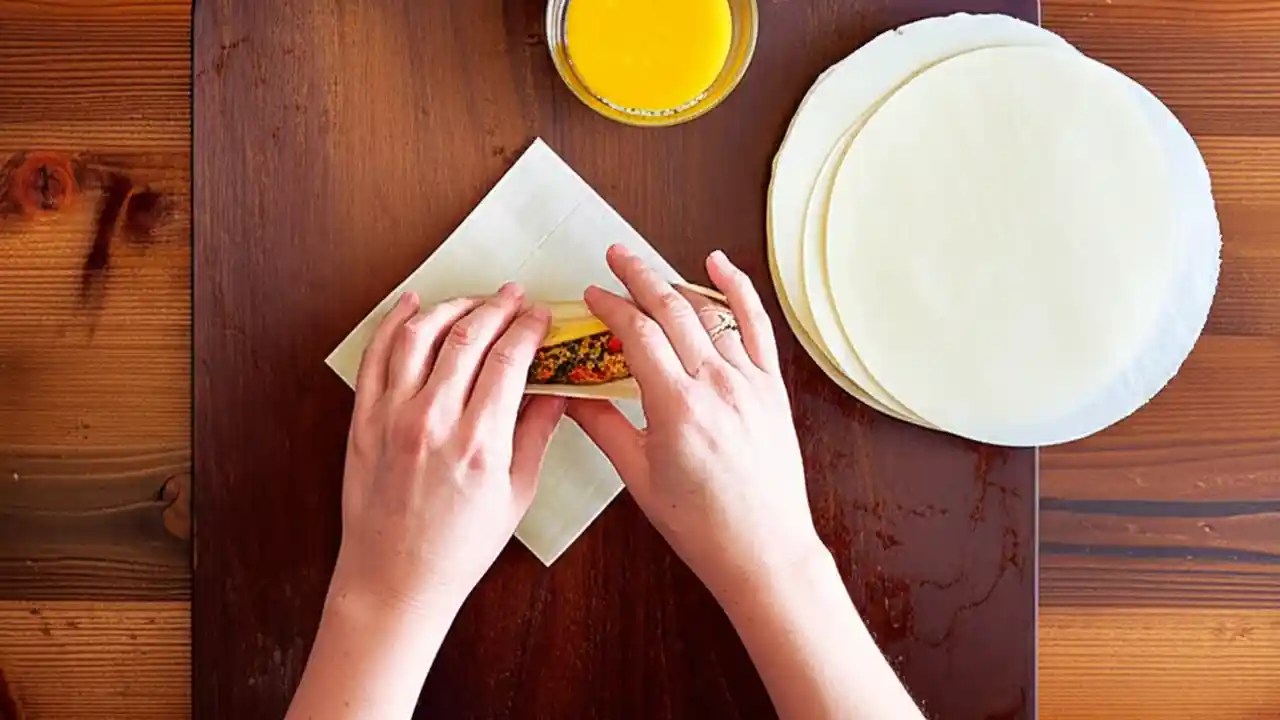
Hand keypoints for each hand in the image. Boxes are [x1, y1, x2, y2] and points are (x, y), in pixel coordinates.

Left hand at [332, 285, 565, 613]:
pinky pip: (376, 356)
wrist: (396, 579)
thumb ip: (536, 435)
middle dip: (496, 307)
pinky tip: (411, 305)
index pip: (510, 359)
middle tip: (513, 296)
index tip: (540, 316)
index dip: (528, 328)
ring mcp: (392, 418)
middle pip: (468, 337)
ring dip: (450, 307)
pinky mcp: (363, 421)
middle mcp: (433, 421)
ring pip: (419, 335)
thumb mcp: (516, 494)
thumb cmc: (458, 548)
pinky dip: (394, 323)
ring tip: (472, 301)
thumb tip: (557, 392)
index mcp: (479, 442)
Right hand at [567, 246, 825, 598]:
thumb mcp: (639, 477)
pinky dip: (738, 290)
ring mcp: (749, 383)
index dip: (611, 307)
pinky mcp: (771, 388)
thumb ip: (602, 427)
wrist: (763, 548)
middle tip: (614, 257)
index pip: (638, 334)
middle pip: (671, 310)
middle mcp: (716, 386)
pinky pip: (756, 325)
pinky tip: (719, 265)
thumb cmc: (702, 524)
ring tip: (649, 266)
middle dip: (638, 276)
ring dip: (675, 282)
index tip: (592, 296)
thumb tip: (570, 396)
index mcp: (677, 407)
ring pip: (708, 313)